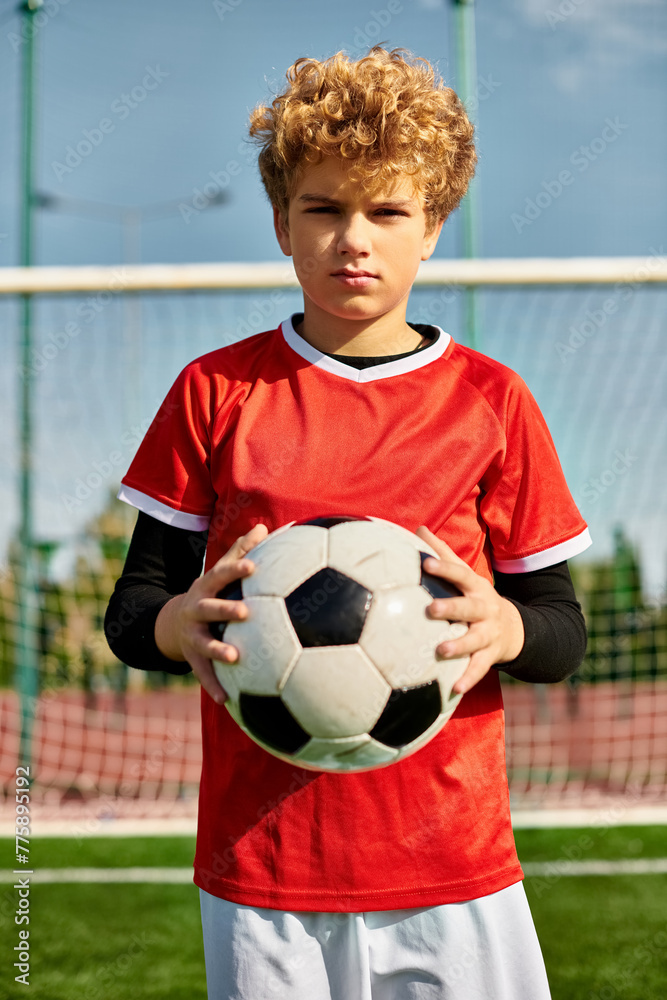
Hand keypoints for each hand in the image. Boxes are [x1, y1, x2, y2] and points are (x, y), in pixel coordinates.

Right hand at [155, 523, 268, 704]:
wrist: (173, 623)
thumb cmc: (211, 593)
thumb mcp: (220, 572)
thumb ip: (242, 551)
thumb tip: (266, 527)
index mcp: (207, 588)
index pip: (221, 575)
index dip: (237, 569)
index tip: (254, 567)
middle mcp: (197, 610)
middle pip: (209, 609)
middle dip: (225, 610)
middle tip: (246, 612)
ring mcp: (193, 636)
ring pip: (204, 644)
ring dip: (218, 650)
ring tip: (235, 657)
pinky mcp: (193, 658)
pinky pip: (203, 675)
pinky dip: (214, 687)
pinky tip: (227, 700)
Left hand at [416, 526, 524, 694]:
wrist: (514, 628)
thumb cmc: (476, 596)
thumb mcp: (465, 575)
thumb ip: (442, 553)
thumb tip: (418, 528)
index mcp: (475, 587)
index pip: (459, 574)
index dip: (443, 568)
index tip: (425, 563)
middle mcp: (484, 608)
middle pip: (468, 607)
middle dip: (451, 607)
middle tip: (430, 609)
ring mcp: (488, 633)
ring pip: (475, 640)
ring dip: (459, 645)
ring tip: (441, 650)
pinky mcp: (490, 655)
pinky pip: (479, 669)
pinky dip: (467, 679)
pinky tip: (454, 690)